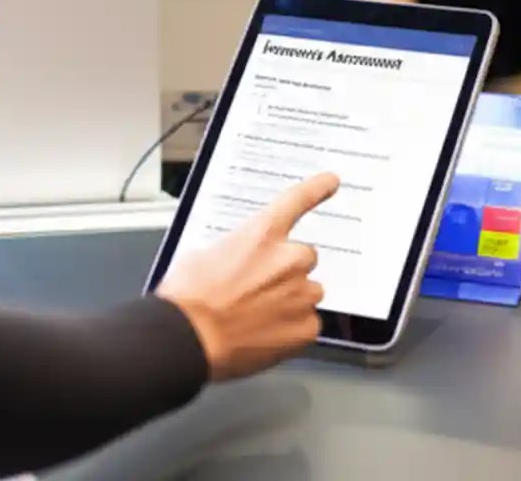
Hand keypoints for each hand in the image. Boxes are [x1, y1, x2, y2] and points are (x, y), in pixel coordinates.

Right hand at [156, 173, 339, 381]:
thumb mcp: (202, 255)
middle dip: (286, 270)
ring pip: (307, 291)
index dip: (316, 189)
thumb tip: (237, 258)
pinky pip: (307, 323)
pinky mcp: (305, 327)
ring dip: (290, 299)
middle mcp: (289, 259)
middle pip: (303, 257)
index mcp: (263, 234)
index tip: (331, 181)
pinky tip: (265, 333)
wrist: (189, 339)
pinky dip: (291, 328)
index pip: (297, 201)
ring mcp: (301, 294)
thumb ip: (234, 249)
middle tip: (258, 288)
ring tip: (258, 315)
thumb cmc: (189, 299)